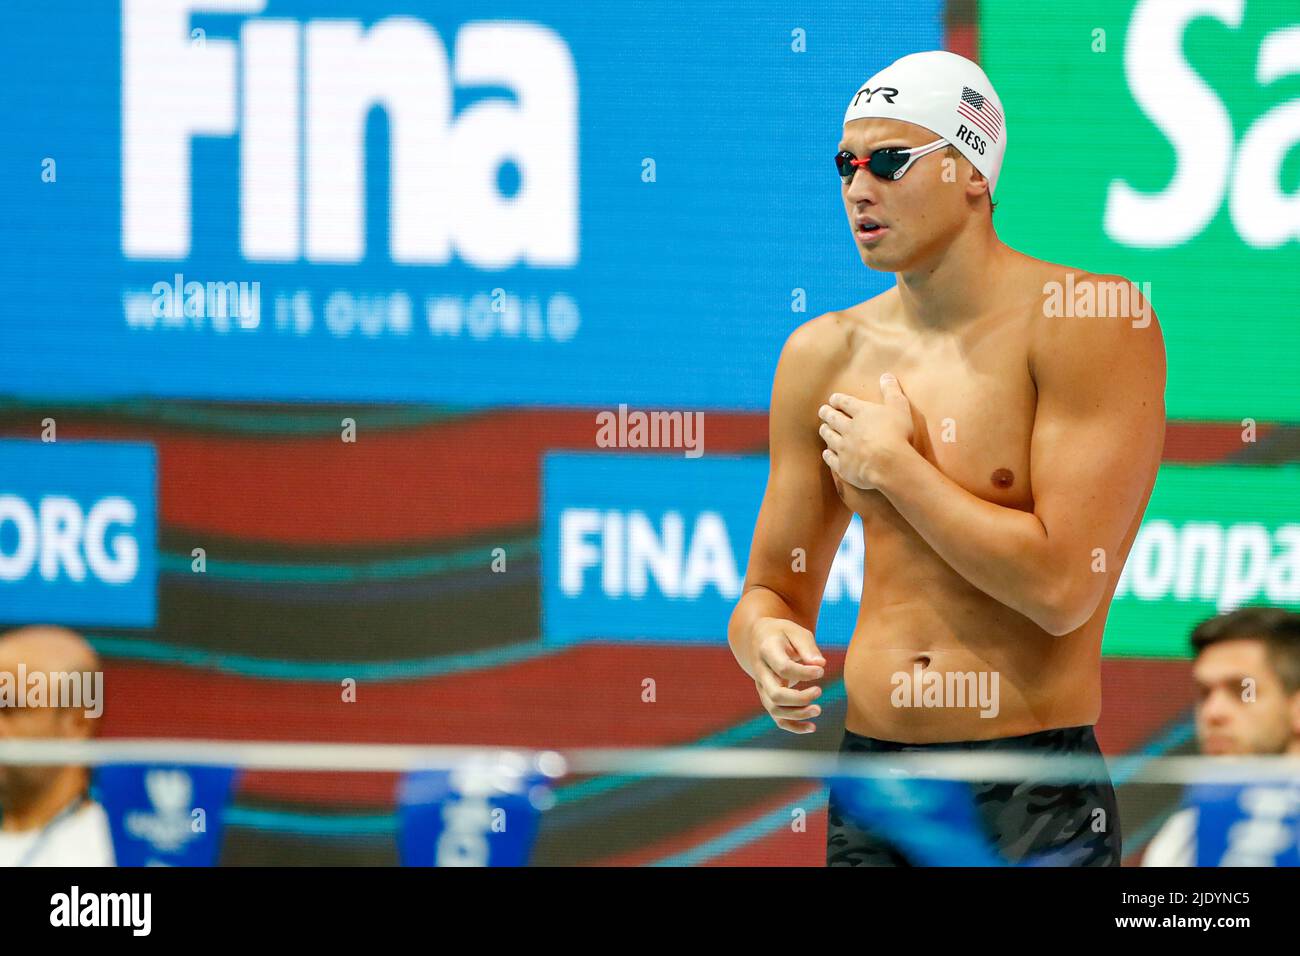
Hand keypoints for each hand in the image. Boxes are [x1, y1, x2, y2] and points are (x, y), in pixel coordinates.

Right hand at [751, 618, 825, 733]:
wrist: (761, 639)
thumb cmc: (783, 634)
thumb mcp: (796, 632)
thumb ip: (808, 647)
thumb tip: (821, 664)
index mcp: (767, 651)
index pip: (784, 668)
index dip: (804, 673)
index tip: (821, 670)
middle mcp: (761, 672)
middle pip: (775, 694)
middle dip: (799, 698)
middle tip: (819, 691)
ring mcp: (762, 687)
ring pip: (775, 709)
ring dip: (798, 714)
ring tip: (818, 709)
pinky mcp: (768, 698)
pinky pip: (778, 718)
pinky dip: (794, 726)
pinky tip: (812, 727)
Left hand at [818, 373, 914, 489]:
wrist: (888, 462)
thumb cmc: (896, 433)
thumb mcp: (899, 406)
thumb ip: (891, 391)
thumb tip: (886, 375)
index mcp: (861, 413)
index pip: (845, 403)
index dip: (838, 400)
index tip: (832, 399)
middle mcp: (849, 429)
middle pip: (833, 419)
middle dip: (827, 413)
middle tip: (822, 411)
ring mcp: (844, 448)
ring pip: (829, 437)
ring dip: (825, 431)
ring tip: (823, 428)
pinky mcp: (843, 466)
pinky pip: (831, 459)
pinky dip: (828, 455)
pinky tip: (826, 453)